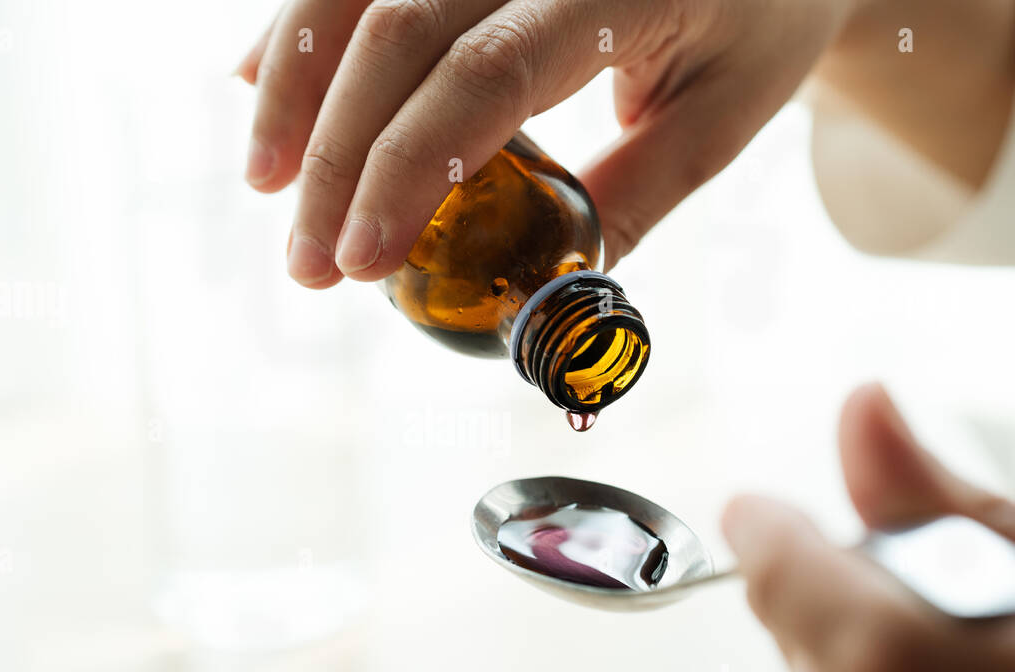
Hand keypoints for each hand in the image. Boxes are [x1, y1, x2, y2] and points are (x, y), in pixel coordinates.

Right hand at [237, 0, 860, 286]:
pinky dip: (300, 27)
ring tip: (265, 185)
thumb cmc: (759, 21)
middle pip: (396, 30)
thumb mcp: (717, 121)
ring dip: (296, 88)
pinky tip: (255, 83)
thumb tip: (531, 299)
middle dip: (337, 156)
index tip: (361, 262)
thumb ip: (625, 201)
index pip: (485, 76)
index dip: (405, 171)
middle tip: (308, 263)